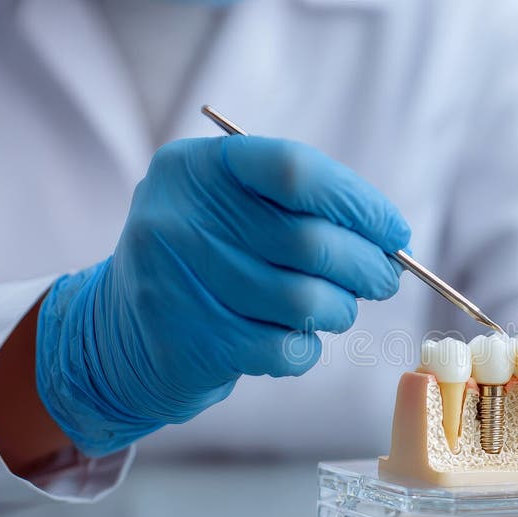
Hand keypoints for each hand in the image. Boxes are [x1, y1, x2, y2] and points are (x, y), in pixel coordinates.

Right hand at [36, 136, 409, 455]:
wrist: (121, 333)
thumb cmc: (207, 260)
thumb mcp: (232, 209)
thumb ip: (302, 209)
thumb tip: (390, 241)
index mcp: (196, 168)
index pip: (296, 171)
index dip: (359, 204)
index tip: (395, 233)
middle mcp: (178, 219)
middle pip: (309, 241)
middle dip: (366, 266)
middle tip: (384, 280)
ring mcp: (178, 283)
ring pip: (303, 300)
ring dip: (339, 310)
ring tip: (336, 309)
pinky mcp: (191, 344)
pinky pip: (285, 348)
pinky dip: (307, 347)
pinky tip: (296, 338)